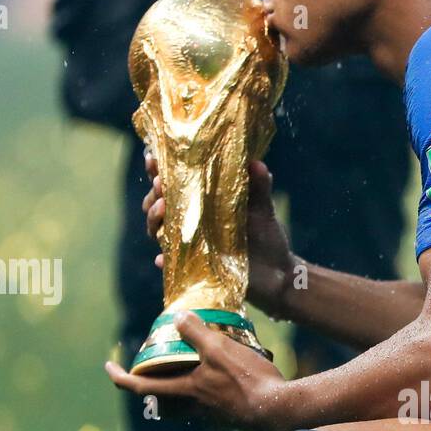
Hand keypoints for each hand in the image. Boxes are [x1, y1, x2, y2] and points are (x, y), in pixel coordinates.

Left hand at [105, 311, 290, 430]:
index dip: (120, 377)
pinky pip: (209, 405)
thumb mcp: (219, 349)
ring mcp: (212, 416)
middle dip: (151, 388)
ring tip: (187, 367)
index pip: (141, 387)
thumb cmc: (248, 381)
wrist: (278, 409)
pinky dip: (207, 390)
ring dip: (180, 388)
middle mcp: (194, 408)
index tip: (109, 367)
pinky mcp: (231, 417)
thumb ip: (196, 332)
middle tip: (151, 371)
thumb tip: (179, 317)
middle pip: (161, 403)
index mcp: (185, 392)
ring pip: (185, 404)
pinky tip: (223, 374)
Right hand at [142, 152, 297, 317]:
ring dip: (155, 218)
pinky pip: (172, 264)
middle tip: (159, 183)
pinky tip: (161, 258)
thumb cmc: (266, 236)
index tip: (153, 157)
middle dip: (154, 192)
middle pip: (158, 204)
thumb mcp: (263, 209)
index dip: (158, 169)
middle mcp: (190, 222)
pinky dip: (164, 260)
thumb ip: (259, 186)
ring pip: (159, 230)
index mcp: (202, 201)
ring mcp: (190, 245)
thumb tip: (258, 164)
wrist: (277, 272)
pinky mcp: (194, 268)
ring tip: (163, 208)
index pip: (173, 182)